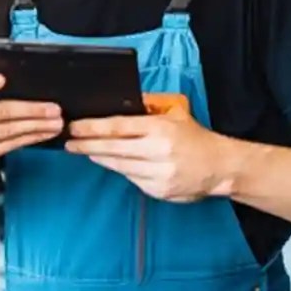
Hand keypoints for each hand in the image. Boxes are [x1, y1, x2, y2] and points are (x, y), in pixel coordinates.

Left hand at [64, 108, 238, 202]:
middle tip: (70, 142)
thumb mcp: (175, 111)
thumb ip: (149, 104)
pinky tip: (112, 163)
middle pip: (112, 149)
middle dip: (87, 146)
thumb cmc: (195, 137)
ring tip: (85, 151)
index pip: (118, 127)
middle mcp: (158, 152)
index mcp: (160, 128)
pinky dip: (120, 170)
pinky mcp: (159, 191)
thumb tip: (122, 99)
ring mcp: (158, 174)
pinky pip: (131, 179)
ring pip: (119, 166)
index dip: (93, 128)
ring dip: (99, 158)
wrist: (220, 167)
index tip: (75, 127)